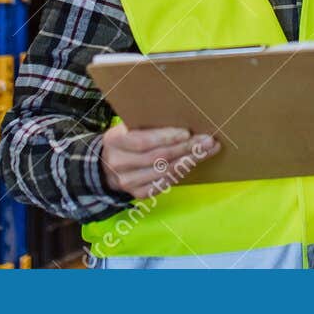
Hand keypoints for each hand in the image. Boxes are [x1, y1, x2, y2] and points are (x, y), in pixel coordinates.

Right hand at [100, 125, 218, 198]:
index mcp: (115, 141)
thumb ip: (147, 124)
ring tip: (207, 150)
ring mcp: (128, 182)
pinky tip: (192, 162)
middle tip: (207, 141)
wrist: (105, 166)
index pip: (143, 142)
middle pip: (158, 158)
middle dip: (186, 148)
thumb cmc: (124, 140)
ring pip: (164, 172)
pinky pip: (164, 183)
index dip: (166, 138)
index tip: (187, 133)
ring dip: (189, 160)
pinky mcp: (138, 194)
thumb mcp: (127, 127)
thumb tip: (181, 118)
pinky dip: (180, 172)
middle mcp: (119, 163)